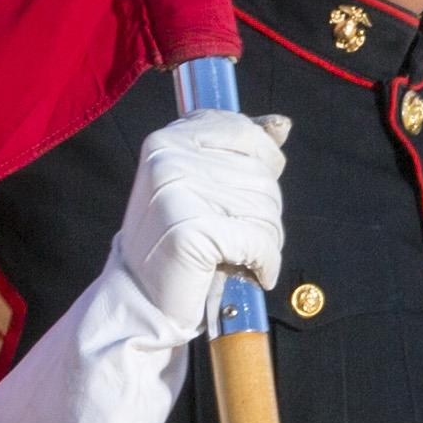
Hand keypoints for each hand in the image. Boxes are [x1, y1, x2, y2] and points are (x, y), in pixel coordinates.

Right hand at [111, 109, 285, 332]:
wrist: (142, 298)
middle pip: (260, 174)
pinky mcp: (192, 229)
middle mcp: (169, 158)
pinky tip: (254, 273)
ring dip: (266, 241)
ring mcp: (178, 191)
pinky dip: (265, 263)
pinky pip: (258, 241)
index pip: (242, 130)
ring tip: (241, 256)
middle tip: (240, 238)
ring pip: (265, 208)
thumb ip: (237, 152)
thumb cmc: (173, 242)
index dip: (263, 159)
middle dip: (264, 212)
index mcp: (167, 141)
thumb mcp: (199, 185)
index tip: (253, 189)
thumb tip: (281, 125)